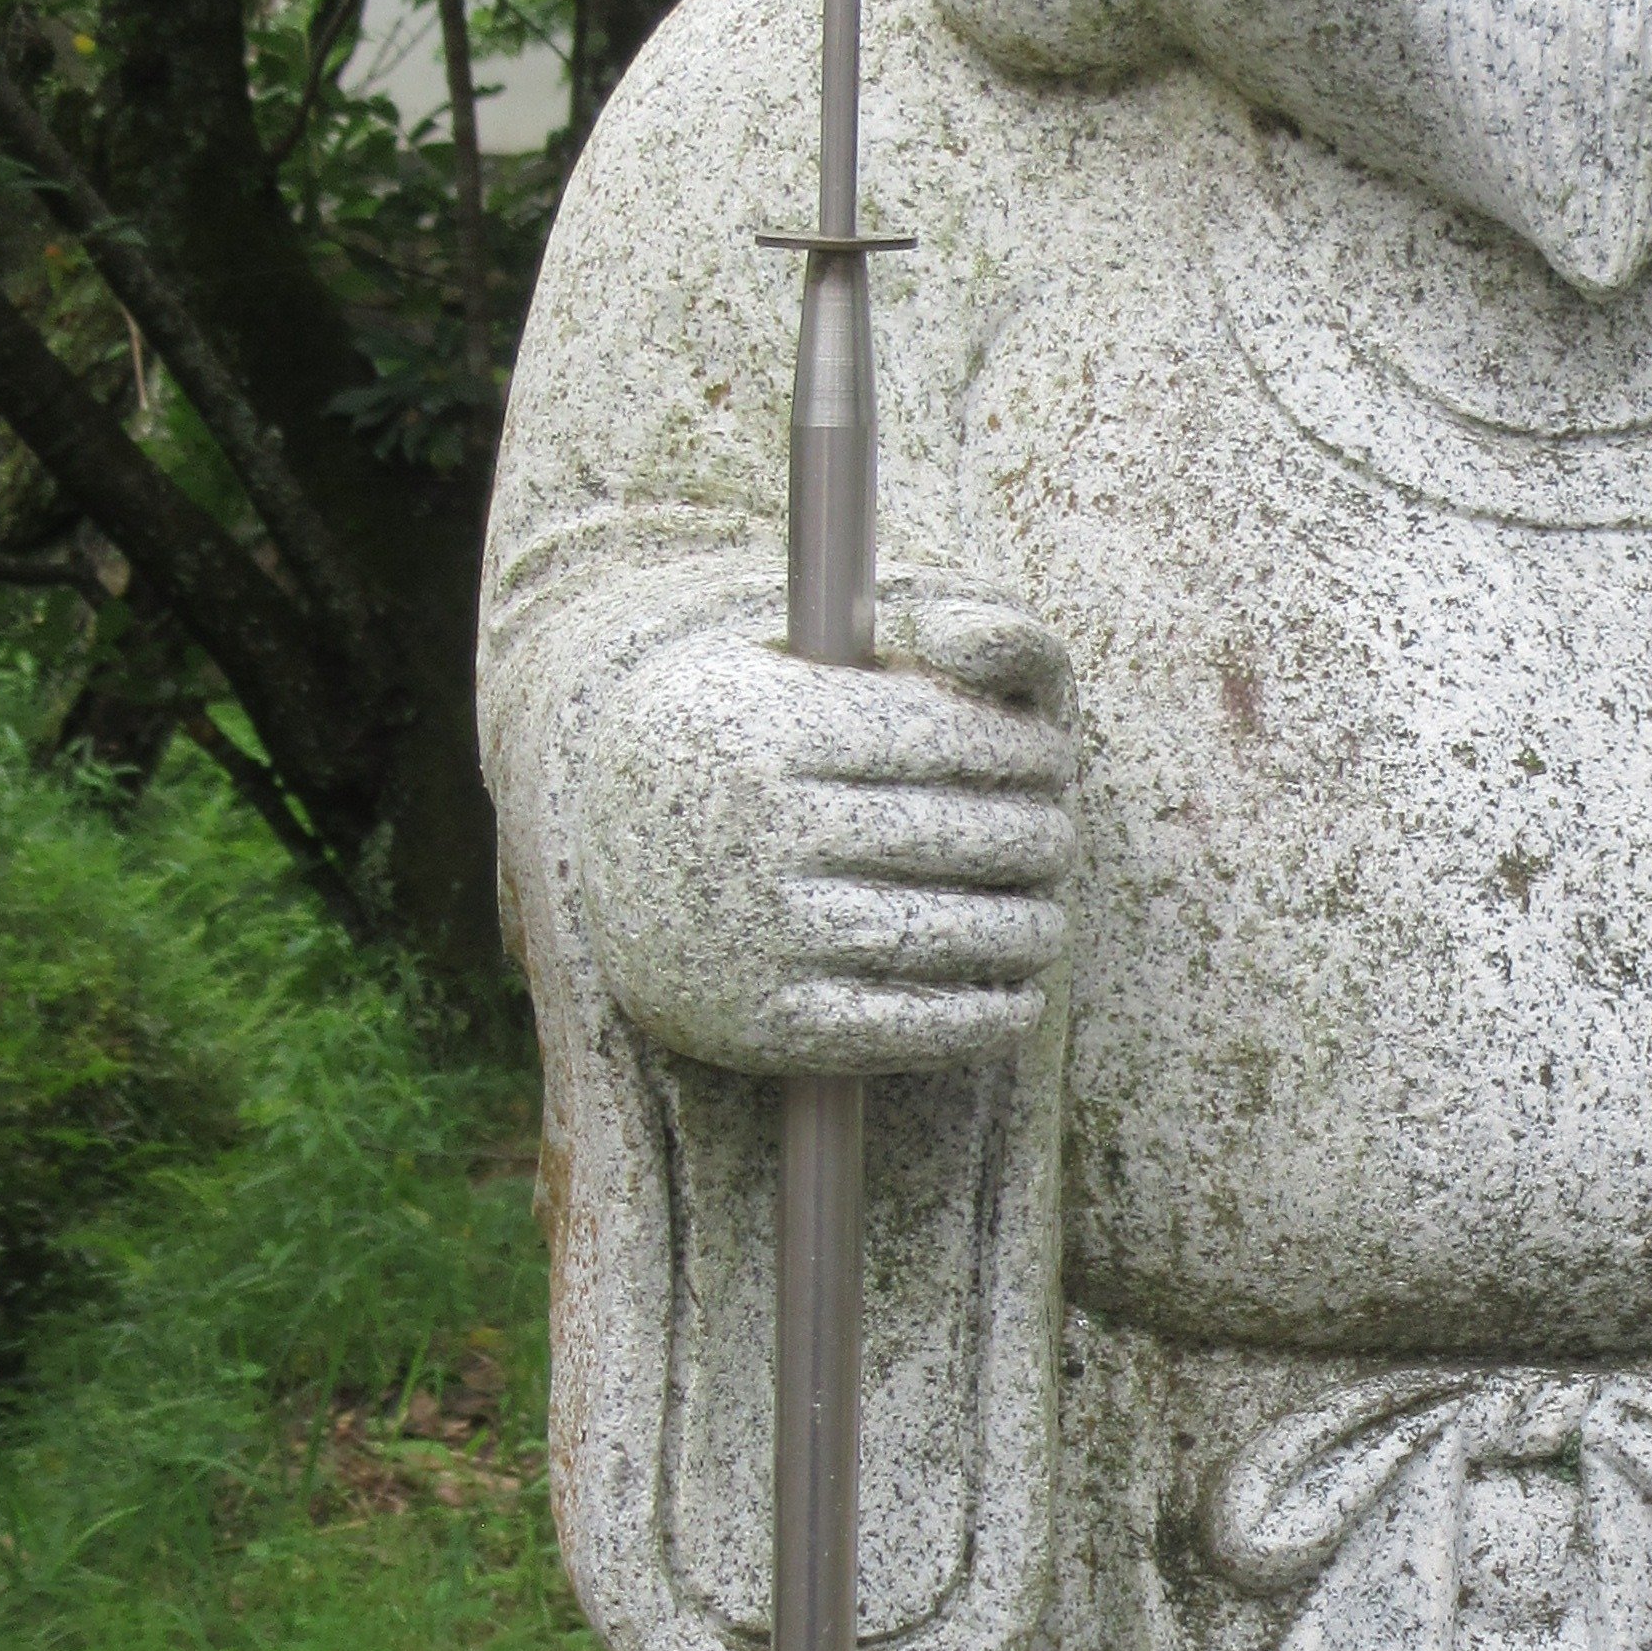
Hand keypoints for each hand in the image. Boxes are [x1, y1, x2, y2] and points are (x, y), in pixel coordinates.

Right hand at [565, 586, 1076, 1075]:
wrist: (591, 861)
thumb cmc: (731, 741)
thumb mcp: (791, 657)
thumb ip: (918, 624)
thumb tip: (998, 649)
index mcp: (767, 728)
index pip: (942, 733)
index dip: (1020, 748)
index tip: (1053, 757)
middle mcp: (761, 830)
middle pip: (956, 834)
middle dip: (1035, 837)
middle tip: (1059, 838)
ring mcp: (763, 934)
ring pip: (944, 932)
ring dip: (1026, 931)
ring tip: (1047, 919)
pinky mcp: (769, 1026)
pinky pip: (906, 1026)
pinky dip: (983, 1019)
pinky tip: (1019, 999)